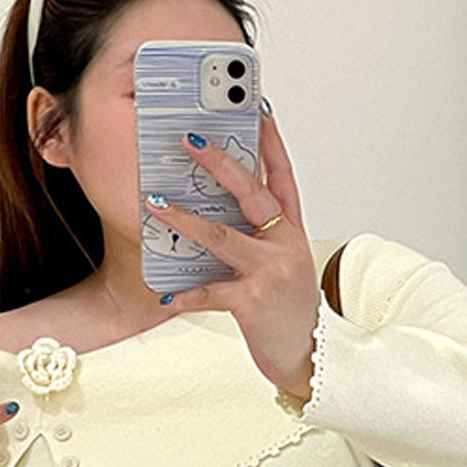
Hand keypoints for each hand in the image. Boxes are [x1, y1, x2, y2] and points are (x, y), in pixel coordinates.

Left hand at [144, 111, 320, 402]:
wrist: (311, 356)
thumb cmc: (290, 313)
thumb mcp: (281, 268)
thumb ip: (256, 241)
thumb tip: (211, 217)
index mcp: (290, 233)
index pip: (282, 176)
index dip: (269, 142)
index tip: (256, 110)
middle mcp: (284, 245)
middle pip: (252, 192)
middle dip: (221, 162)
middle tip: (190, 140)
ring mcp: (270, 272)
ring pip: (222, 236)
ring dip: (185, 219)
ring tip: (155, 205)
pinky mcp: (253, 301)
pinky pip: (212, 292)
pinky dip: (186, 295)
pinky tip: (166, 296)